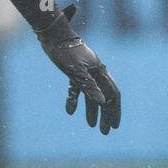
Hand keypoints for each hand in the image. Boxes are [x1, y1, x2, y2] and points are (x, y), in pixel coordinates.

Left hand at [36, 5, 120, 134]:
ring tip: (91, 125)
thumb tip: (102, 102)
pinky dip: (74, 100)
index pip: (113, 94)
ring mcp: (85, 72)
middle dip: (105, 115)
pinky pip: (77, 89)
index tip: (115, 125)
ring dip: (92, 110)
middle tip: (104, 131)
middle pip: (104, 97)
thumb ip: (88, 86)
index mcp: (100, 72)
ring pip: (91, 95)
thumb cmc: (66, 51)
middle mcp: (96, 73)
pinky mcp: (73, 71)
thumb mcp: (76, 71)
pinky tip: (70, 111)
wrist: (53, 36)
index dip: (115, 110)